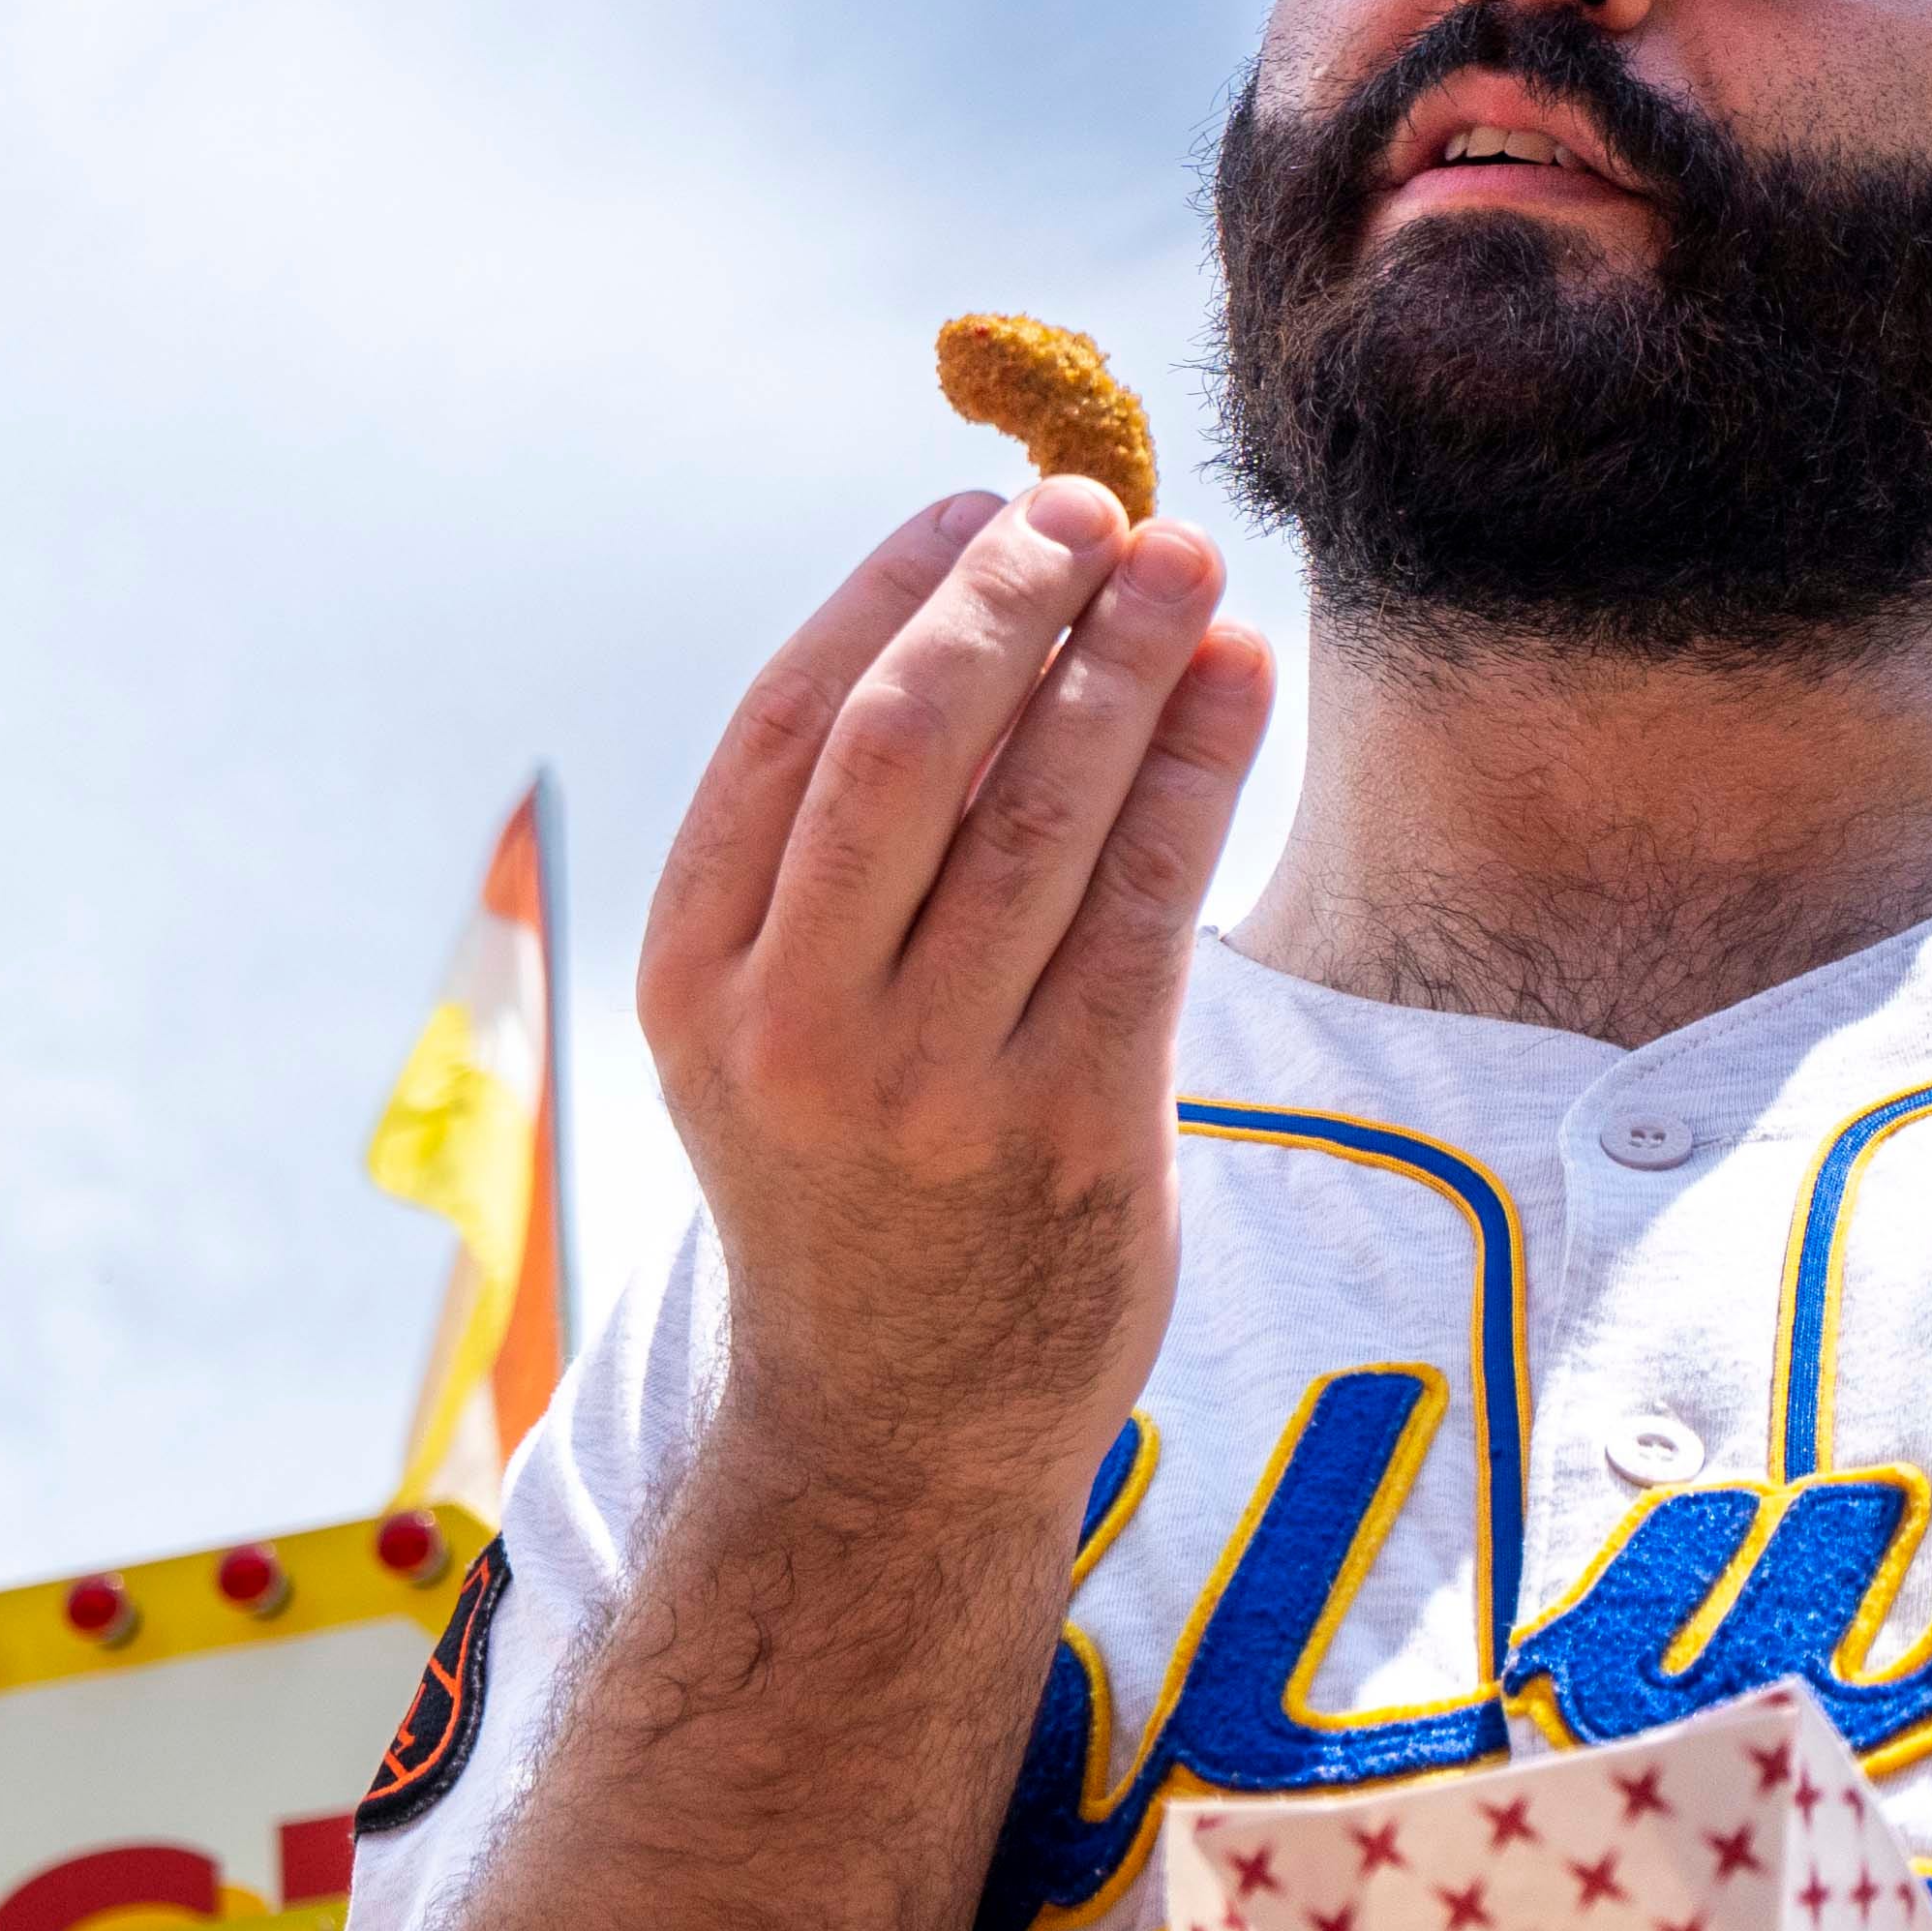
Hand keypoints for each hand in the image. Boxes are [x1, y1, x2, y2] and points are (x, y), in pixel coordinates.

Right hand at [633, 481, 1267, 1524]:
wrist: (896, 1423)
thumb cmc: (849, 1179)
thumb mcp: (765, 1028)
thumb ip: (826, 858)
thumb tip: (973, 609)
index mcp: (693, 978)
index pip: (785, 728)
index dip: (887, 594)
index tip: (973, 506)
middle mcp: (796, 1027)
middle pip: (906, 743)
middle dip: (1010, 598)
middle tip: (1095, 508)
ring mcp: (933, 1085)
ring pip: (1042, 807)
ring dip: (1127, 658)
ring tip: (1190, 563)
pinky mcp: (1073, 1129)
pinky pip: (1147, 902)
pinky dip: (1199, 768)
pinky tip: (1239, 683)